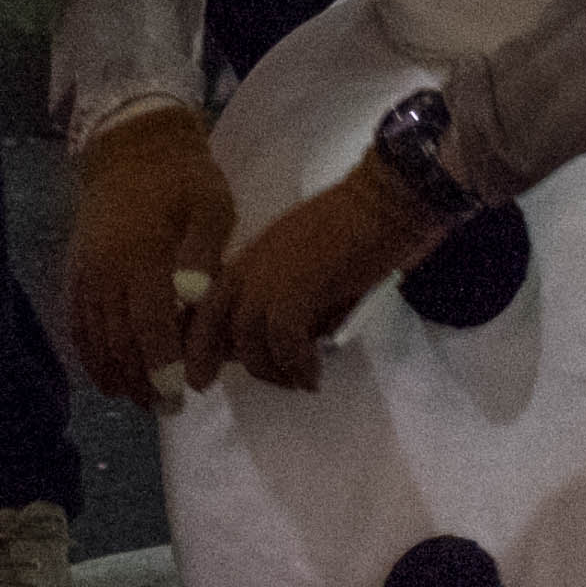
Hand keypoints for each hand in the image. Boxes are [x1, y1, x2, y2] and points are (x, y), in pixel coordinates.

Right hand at [62, 99, 236, 410]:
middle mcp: (105, 271)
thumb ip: (204, 253)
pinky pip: (77, 326)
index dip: (162, 364)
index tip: (178, 395)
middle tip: (168, 408)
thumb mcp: (211, 205)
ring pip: (95, 340)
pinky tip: (109, 379)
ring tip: (143, 401)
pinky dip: (91, 357)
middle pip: (118, 341)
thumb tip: (193, 299)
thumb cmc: (183, 180)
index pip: (148, 324)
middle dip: (141, 381)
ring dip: (117, 376)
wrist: (132, 149)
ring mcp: (85, 274)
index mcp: (141, 255)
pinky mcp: (75, 275)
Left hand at [183, 152, 444, 395]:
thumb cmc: (360, 228)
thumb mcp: (310, 267)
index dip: (197, 337)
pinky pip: (284, 340)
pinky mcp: (299, 285)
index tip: (200, 370)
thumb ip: (291, 300)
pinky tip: (312, 376)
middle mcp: (253, 264)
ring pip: (247, 337)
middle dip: (207, 357)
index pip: (207, 300)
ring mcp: (272, 273)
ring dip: (270, 369)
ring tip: (295, 380)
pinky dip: (297, 364)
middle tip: (219, 387)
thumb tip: (284, 343)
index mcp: (252, 255)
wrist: (388, 199)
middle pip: (214, 320)